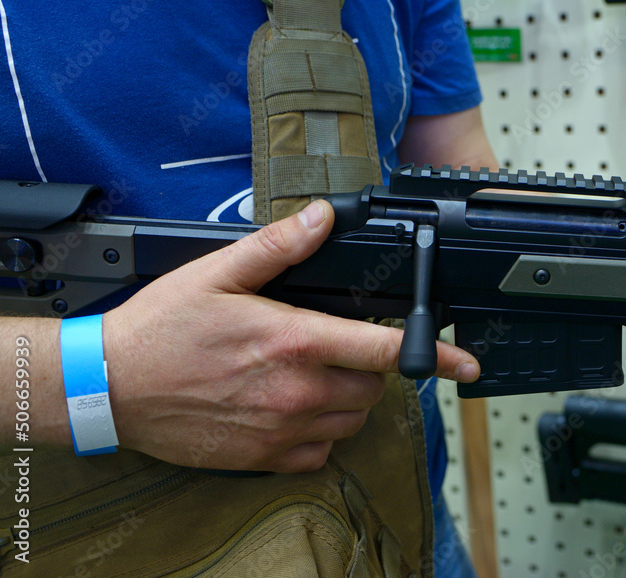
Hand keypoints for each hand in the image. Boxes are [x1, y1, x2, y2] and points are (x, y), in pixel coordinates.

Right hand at [103, 200, 479, 471]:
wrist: (109, 388)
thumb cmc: (161, 329)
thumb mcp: (219, 273)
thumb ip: (280, 246)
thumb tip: (322, 218)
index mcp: (295, 341)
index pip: (384, 349)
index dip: (435, 356)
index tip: (465, 364)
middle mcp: (297, 391)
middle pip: (373, 384)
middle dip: (368, 364)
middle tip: (333, 345)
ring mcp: (282, 429)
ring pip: (353, 417)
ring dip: (347, 396)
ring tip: (309, 373)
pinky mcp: (266, 457)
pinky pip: (322, 450)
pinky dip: (321, 430)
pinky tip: (291, 407)